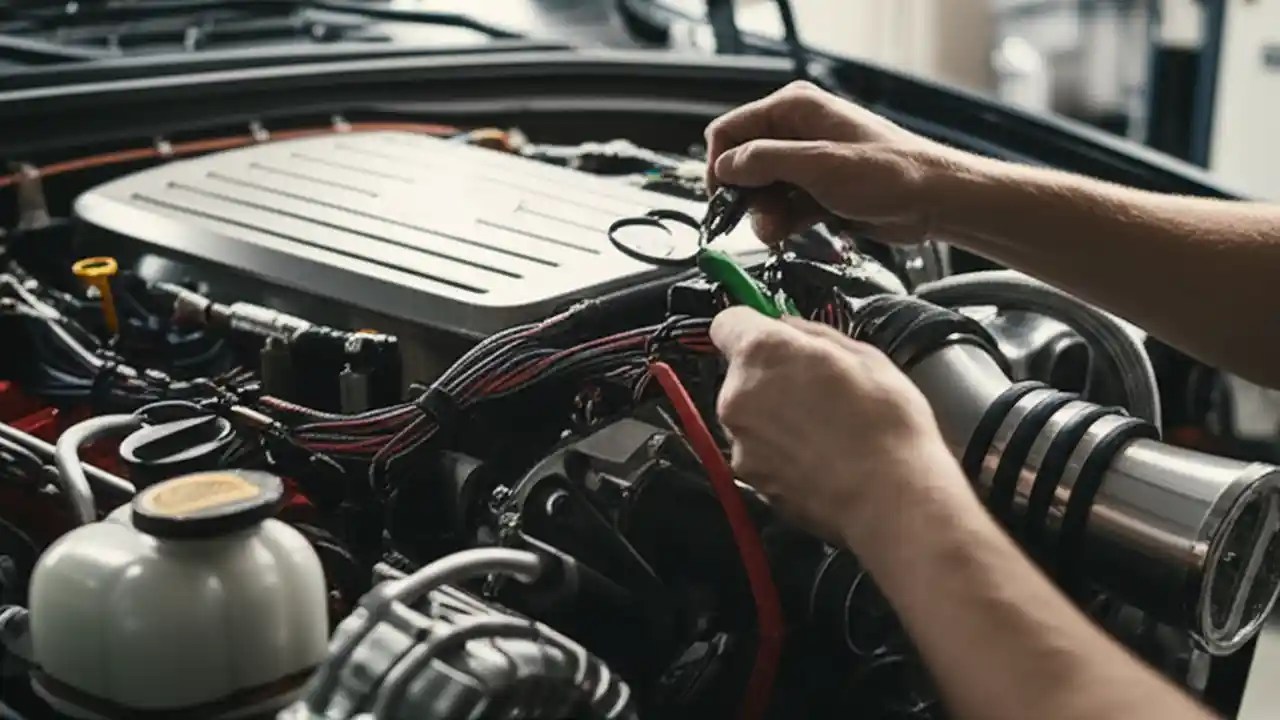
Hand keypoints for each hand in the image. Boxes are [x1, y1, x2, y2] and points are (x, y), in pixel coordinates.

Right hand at [704, 80, 967, 245]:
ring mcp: (806, 162)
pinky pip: (782, 208)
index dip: (720, 167)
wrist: (933, 201)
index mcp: (793, 109)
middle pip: (742, 165)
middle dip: (745, 197)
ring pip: (760, 192)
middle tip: (761, 219)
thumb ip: (765, 162)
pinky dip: (781, 223)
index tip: (724, 199)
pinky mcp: (816, 190)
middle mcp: (796, 131)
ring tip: (780, 231)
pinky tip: (791, 233)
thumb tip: (726, 167)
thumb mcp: (818, 164)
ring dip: (764, 216)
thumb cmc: (890, 173)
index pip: (729, 132)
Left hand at [710, 306, 958, 547]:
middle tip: (817, 389)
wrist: (891, 499)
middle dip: (770, 377)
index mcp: (762, 353)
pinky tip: (818, 456)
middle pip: (740, 374)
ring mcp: (740, 441)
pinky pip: (758, 451)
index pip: (727, 323)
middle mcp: (738, 395)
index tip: (769, 334)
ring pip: (750, 415)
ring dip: (775, 416)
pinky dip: (780, 451)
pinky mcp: (748, 478)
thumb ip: (812, 334)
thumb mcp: (864, 356)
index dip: (751, 327)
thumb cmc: (886, 427)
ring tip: (824, 428)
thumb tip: (788, 327)